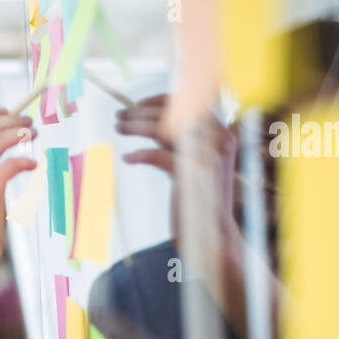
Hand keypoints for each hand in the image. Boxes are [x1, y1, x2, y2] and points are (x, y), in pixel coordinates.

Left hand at [117, 93, 239, 254]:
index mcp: (221, 133)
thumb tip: (146, 119)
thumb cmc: (198, 200)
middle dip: (140, 112)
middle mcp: (219, 140)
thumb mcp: (189, 162)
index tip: (134, 107)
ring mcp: (207, 157)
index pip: (188, 101)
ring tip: (117, 128)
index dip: (157, 101)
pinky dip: (140, 154)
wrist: (214, 236)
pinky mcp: (193, 176)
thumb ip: (175, 141)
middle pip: (173, 112)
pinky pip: (158, 155)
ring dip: (136, 126)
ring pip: (165, 129)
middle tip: (118, 118)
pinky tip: (127, 158)